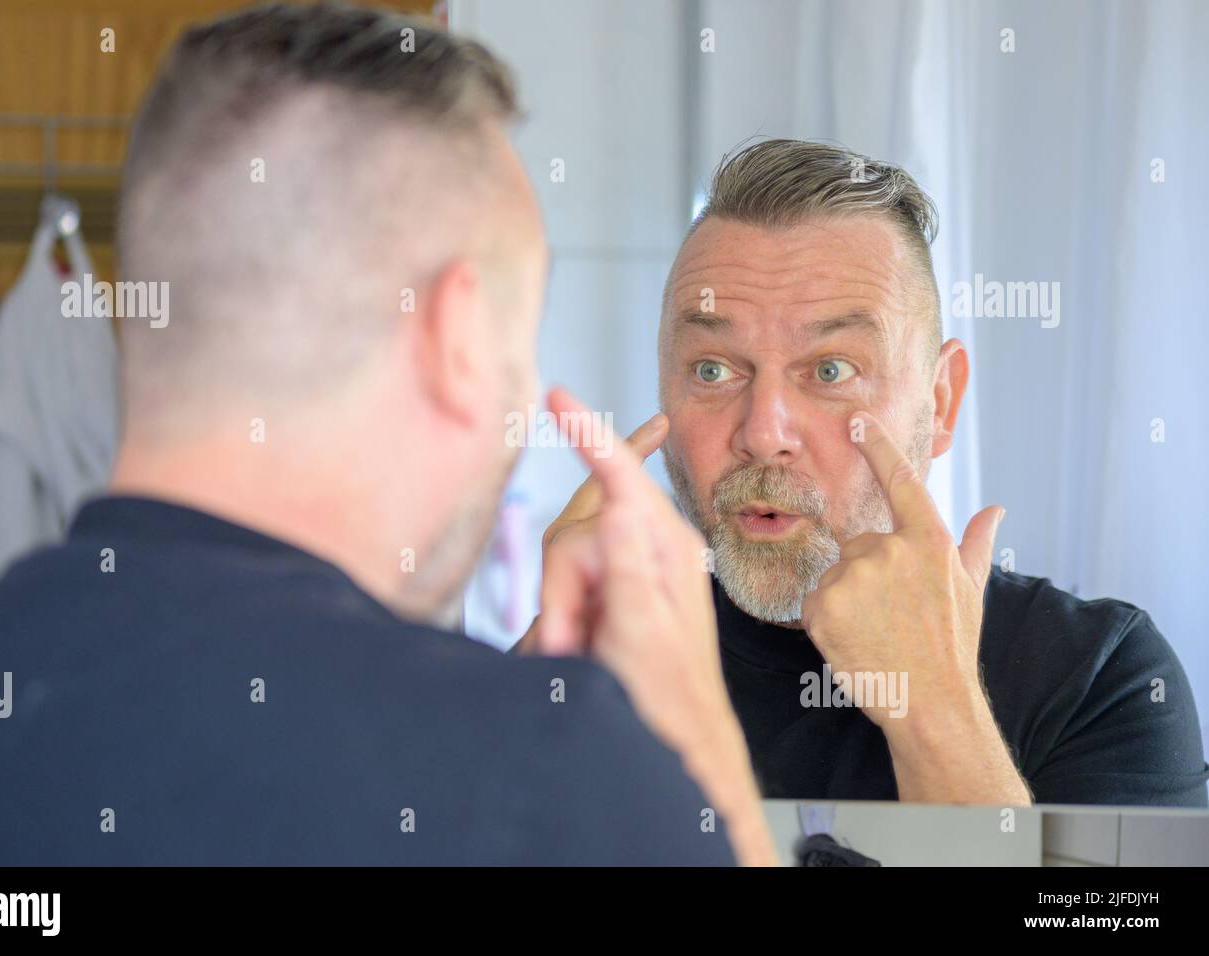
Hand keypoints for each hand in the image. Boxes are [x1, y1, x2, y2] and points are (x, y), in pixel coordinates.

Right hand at [535, 386, 775, 863]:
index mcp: (667, 550)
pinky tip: (584, 645)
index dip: (586, 432)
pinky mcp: (622, 585)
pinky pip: (572, 586)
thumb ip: (629, 572)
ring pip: (566, 565)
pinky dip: (567, 617)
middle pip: (573, 536)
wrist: (683, 741)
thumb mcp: (643, 637)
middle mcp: (654, 548)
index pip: (619, 477)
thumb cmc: (667, 696)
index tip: (557, 396)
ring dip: (563, 612)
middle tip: (572, 643)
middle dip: (560, 591)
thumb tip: (616, 507)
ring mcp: (637, 566)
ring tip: (585, 652)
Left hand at [800, 411, 1027, 803]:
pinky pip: (815, 602)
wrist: (931, 704)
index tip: (856, 421)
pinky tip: (853, 642)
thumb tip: (995, 509)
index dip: (878, 448)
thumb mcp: (972, 591)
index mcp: (930, 542)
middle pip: (858, 543)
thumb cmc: (952, 648)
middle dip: (866, 574)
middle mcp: (890, 550)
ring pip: (835, 575)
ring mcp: (855, 576)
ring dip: (846, 599)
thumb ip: (975, 544)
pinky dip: (825, 621)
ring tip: (875, 632)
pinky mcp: (824, 603)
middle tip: (891, 616)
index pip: (901, 482)